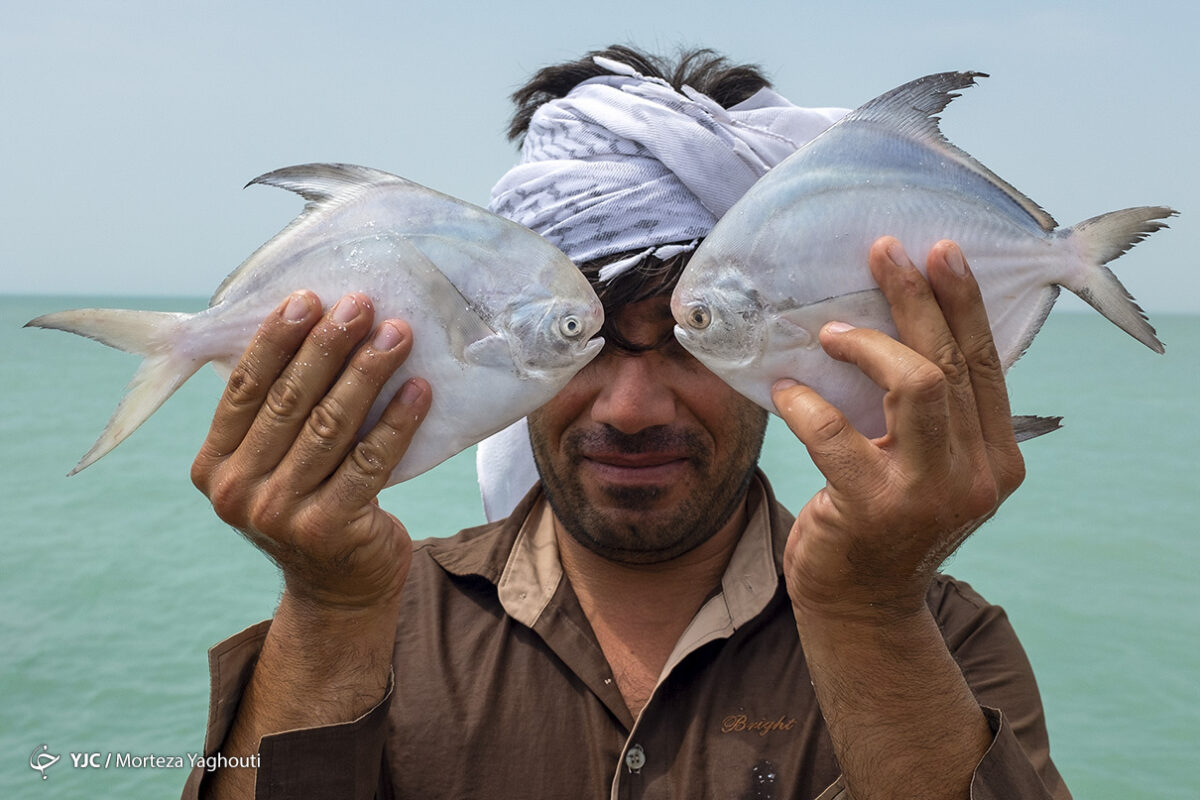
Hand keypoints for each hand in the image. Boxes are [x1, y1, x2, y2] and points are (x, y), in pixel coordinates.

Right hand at [190, 291, 431, 609]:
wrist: (339, 589)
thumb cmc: (309, 504)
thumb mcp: (272, 465)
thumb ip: (274, 414)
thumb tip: (311, 325)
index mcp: (214, 466)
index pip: (243, 389)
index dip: (276, 340)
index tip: (308, 299)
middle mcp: (238, 492)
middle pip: (289, 402)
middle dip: (328, 346)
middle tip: (362, 304)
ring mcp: (281, 514)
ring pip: (331, 426)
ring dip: (368, 373)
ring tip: (397, 334)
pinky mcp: (331, 529)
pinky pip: (370, 461)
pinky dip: (397, 421)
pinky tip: (419, 389)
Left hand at [772, 237, 1024, 618]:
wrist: (861, 605)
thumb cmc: (886, 522)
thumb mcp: (927, 467)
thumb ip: (931, 414)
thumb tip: (896, 324)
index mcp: (996, 456)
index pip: (985, 363)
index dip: (962, 303)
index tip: (940, 251)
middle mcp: (976, 474)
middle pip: (951, 362)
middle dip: (917, 298)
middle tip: (885, 252)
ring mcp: (929, 494)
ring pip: (917, 385)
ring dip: (866, 346)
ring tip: (829, 331)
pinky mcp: (873, 509)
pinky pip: (833, 432)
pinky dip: (804, 403)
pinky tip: (785, 388)